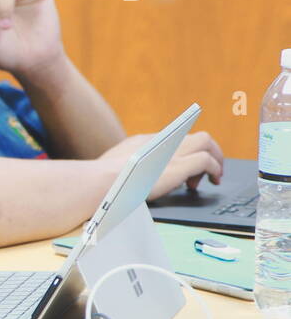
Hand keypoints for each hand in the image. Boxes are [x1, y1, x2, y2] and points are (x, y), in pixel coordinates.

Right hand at [98, 131, 223, 198]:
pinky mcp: (179, 165)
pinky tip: (211, 181)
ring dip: (215, 160)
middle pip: (196, 136)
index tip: (186, 163)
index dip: (186, 149)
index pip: (174, 136)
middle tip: (207, 173)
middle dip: (208, 153)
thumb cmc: (104, 181)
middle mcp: (161, 141)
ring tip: (213, 178)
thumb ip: (127, 167)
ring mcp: (171, 151)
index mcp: (145, 141)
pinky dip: (214, 170)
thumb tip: (130, 178)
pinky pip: (207, 161)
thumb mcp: (114, 167)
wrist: (102, 182)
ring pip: (206, 142)